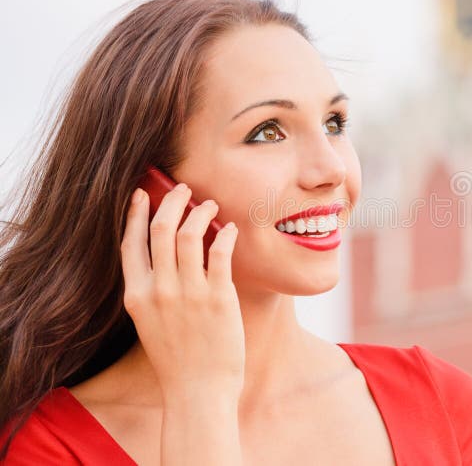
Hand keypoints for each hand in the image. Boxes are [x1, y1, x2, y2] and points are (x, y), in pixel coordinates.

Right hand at [120, 183, 244, 399]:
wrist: (197, 391)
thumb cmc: (177, 359)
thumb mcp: (150, 322)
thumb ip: (153, 289)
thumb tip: (167, 254)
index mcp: (136, 295)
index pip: (130, 242)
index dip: (135, 212)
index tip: (142, 193)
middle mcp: (159, 289)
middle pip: (161, 228)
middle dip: (172, 200)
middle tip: (184, 189)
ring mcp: (188, 292)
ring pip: (190, 233)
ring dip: (201, 211)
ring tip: (211, 204)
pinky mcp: (218, 297)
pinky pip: (220, 252)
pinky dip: (226, 234)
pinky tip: (231, 229)